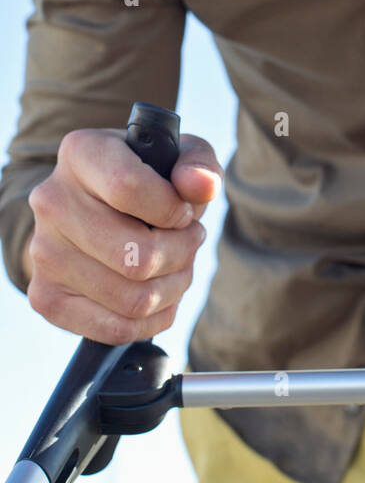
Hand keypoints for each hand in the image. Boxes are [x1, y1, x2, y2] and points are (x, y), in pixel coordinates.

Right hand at [24, 127, 222, 343]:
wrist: (99, 209)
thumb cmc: (148, 179)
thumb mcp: (179, 157)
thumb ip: (198, 164)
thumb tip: (202, 186)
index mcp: (81, 153)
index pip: (128, 189)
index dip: (173, 210)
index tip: (184, 212)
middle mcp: (52, 201)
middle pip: (136, 256)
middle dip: (182, 254)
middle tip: (189, 241)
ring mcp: (44, 253)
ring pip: (133, 298)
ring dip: (174, 287)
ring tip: (177, 265)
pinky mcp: (47, 297)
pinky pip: (114, 328)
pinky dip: (153, 319)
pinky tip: (160, 294)